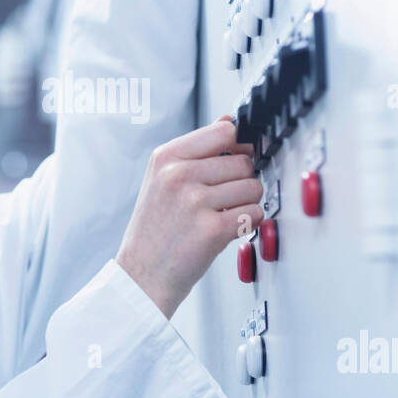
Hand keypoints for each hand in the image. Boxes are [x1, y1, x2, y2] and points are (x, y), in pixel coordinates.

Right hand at [116, 116, 263, 320]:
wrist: (142, 275)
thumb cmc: (155, 229)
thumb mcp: (162, 180)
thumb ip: (196, 151)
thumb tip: (227, 122)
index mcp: (166, 157)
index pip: (224, 132)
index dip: (238, 147)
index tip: (237, 160)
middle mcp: (178, 175)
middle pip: (243, 161)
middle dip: (241, 181)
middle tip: (223, 199)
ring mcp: (194, 201)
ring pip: (253, 187)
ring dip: (247, 204)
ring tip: (222, 215)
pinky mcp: (212, 230)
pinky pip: (254, 213)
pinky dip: (248, 224)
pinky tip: (227, 229)